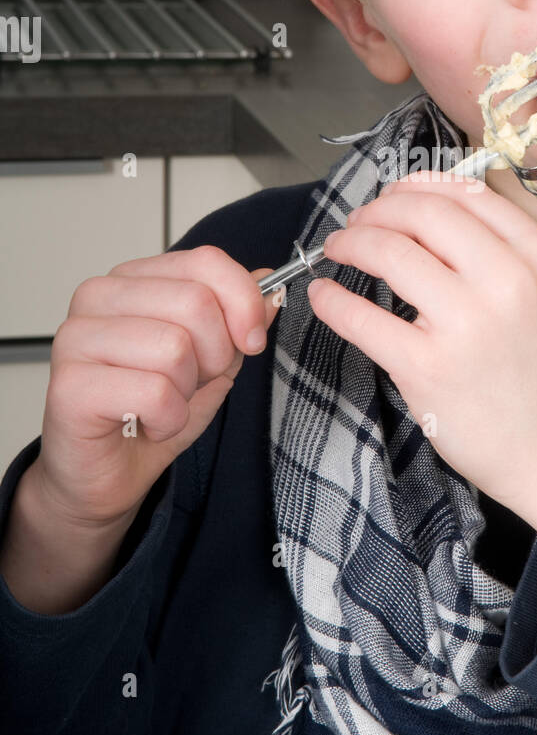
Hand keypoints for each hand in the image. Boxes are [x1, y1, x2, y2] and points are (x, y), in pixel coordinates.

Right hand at [38, 246, 281, 526]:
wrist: (109, 473)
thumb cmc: (153, 411)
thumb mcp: (214, 359)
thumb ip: (240, 319)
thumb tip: (268, 285)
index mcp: (133, 279)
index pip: (205, 261)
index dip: (244, 303)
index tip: (252, 340)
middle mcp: (98, 296)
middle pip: (195, 302)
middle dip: (215, 355)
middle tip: (190, 383)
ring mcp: (76, 337)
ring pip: (175, 348)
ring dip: (187, 391)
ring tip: (162, 404)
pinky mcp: (69, 385)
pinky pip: (155, 393)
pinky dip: (168, 419)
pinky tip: (146, 424)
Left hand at [308, 170, 536, 525]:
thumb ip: (502, 252)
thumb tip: (431, 211)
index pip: (466, 194)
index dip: (417, 186)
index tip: (394, 194)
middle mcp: (506, 281)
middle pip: (422, 213)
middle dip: (378, 209)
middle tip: (357, 221)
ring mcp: (466, 325)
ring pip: (390, 253)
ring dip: (352, 242)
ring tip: (338, 249)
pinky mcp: (429, 369)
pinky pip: (363, 318)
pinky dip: (333, 300)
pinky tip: (324, 295)